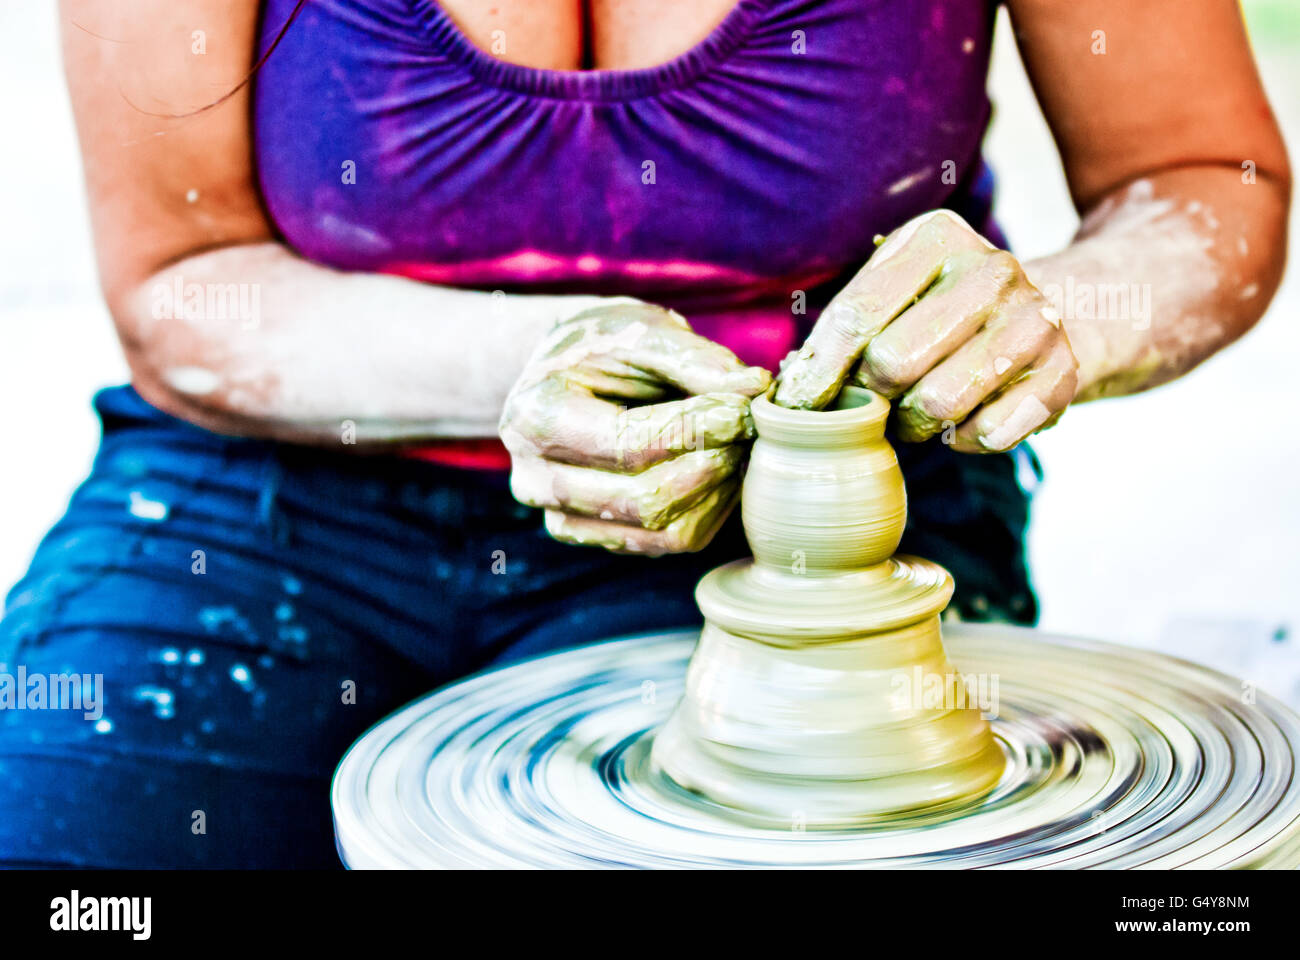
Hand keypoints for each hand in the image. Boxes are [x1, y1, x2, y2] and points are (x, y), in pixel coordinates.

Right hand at [500, 300, 770, 554]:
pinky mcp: (592, 536)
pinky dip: (706, 511)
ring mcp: (559, 516)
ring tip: (738, 448)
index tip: (744, 409)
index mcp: (536, 418)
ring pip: (659, 532)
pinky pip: (665, 543)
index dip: (696, 431)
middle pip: (643, 500)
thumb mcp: (641, 330)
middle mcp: (533, 479)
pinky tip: (720, 471)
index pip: (629, 445)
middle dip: (710, 464)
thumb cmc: (602, 344)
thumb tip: (754, 389)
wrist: (565, 370)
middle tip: (748, 430)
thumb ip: (694, 359)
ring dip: (714, 493)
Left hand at [775, 211, 1078, 451]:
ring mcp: (1035, 318)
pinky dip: (964, 439)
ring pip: (937, 404)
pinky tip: (969, 416)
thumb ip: (843, 330)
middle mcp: (992, 268)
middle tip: (879, 401)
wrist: (1057, 311)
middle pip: (892, 363)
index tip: (798, 405)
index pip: (856, 315)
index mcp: (937, 237)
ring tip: (918, 412)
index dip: (820, 371)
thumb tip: (790, 390)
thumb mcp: (895, 293)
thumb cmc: (942, 312)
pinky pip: (985, 433)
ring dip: (915, 424)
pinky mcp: (1062, 371)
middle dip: (872, 397)